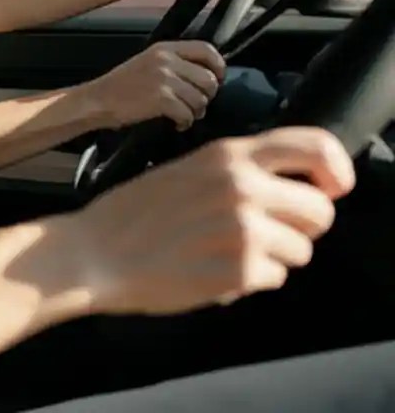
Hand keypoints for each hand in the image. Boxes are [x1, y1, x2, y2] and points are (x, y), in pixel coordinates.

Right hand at [57, 126, 354, 315]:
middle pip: (321, 210)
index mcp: (228, 156)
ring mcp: (243, 230)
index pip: (315, 147)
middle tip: (268, 234)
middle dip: (302, 228)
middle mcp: (242, 187)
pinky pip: (275, 279)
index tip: (330, 188)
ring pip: (302, 250)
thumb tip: (289, 186)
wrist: (92, 253)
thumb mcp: (186, 170)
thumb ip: (237, 170)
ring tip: (228, 252)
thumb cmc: (131, 215)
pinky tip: (214, 271)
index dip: (336, 171)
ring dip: (274, 257)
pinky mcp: (239, 271)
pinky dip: (250, 281)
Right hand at [80, 40, 225, 130]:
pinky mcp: (161, 100)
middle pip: (208, 78)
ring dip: (197, 111)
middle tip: (197, 104)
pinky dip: (185, 123)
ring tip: (185, 115)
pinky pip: (188, 114)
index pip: (206, 50)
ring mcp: (164, 80)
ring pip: (200, 98)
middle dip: (208, 95)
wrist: (97, 101)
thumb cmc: (120, 86)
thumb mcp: (147, 62)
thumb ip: (173, 62)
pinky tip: (177, 124)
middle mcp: (166, 61)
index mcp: (164, 48)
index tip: (216, 79)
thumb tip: (204, 75)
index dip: (218, 66)